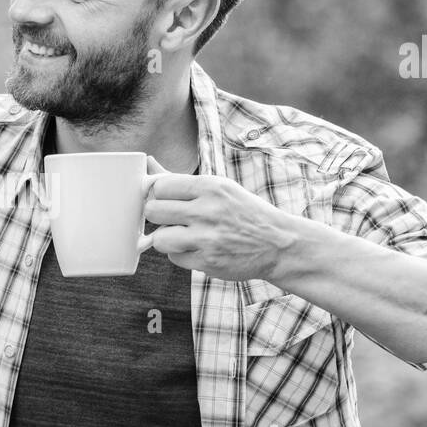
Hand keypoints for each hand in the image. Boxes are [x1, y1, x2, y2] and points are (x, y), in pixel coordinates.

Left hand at [142, 156, 298, 280]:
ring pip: (159, 239)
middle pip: (153, 211)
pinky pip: (174, 258)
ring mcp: (207, 238)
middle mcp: (207, 211)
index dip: (159, 194)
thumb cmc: (244, 213)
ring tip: (183, 235)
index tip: (166, 200)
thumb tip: (148, 164)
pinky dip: (181, 255)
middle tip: (172, 219)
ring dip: (167, 238)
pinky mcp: (207, 261)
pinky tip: (197, 249)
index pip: (160, 186)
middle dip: (159, 216)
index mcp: (211, 187)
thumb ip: (179, 179)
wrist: (278, 243)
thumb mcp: (219, 188)